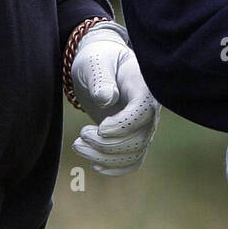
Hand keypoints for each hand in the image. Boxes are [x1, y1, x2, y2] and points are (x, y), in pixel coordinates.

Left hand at [70, 22, 158, 175]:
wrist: (101, 66)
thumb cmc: (98, 60)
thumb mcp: (95, 62)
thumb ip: (101, 78)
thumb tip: (107, 99)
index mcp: (143, 85)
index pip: (143, 111)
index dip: (123, 125)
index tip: (100, 128)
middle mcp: (149, 108)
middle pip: (140, 138)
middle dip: (107, 144)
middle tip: (80, 135)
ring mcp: (144, 125)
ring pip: (135, 153)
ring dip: (105, 157)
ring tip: (78, 145)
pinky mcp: (134, 137)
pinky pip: (134, 160)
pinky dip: (116, 168)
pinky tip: (95, 166)